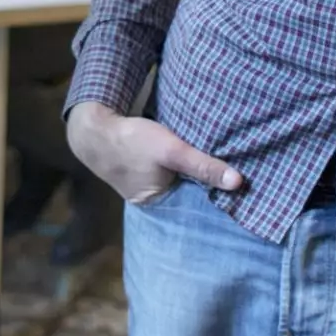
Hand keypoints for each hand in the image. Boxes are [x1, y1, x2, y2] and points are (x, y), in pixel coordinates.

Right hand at [65, 101, 241, 204]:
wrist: (93, 129)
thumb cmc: (132, 141)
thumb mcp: (172, 151)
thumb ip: (203, 166)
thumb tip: (239, 182)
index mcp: (160, 205)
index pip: (197, 206)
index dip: (217, 196)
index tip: (242, 191)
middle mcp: (153, 202)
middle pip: (188, 196)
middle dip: (207, 187)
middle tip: (237, 178)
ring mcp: (145, 187)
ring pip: (178, 184)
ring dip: (193, 176)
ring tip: (221, 169)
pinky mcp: (142, 172)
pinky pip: (168, 175)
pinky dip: (180, 169)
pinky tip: (192, 159)